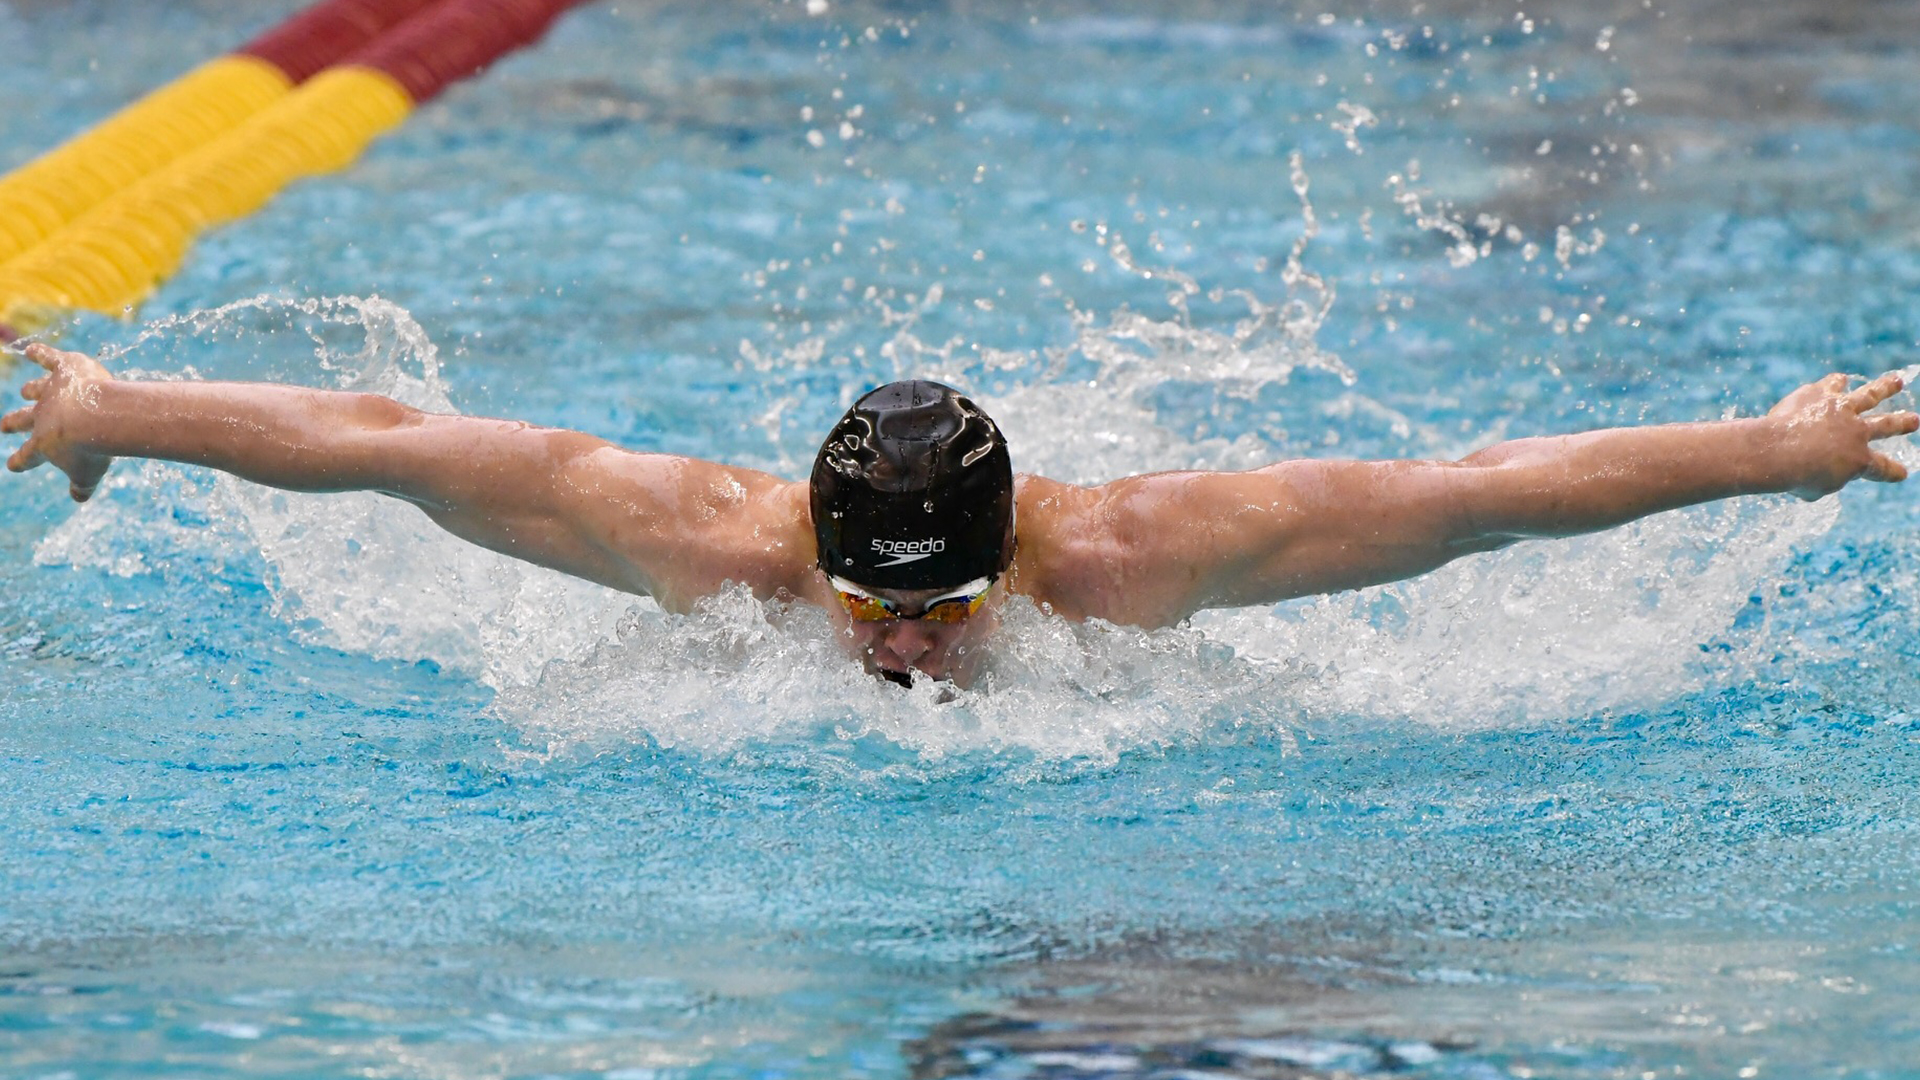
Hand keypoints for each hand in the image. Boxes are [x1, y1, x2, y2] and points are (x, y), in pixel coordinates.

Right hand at [3, 343, 116, 501]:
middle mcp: (43, 415)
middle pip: (24, 420)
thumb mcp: (89, 474)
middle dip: (13, 423)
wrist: (98, 418)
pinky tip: (32, 349)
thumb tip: (79, 498)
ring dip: (31, 389)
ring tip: (26, 390)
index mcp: (44, 443)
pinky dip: (40, 353)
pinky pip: (50, 357)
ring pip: (37, 389)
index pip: (30, 456)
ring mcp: (53, 391)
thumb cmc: (93, 449)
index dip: (21, 461)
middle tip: (3, 425)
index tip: (13, 465)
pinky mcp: (66, 369)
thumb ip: (82, 486)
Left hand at [1765, 372, 1918, 500]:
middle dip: (1902, 424)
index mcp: (1859, 461)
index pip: (1881, 468)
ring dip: (1885, 388)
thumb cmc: (1795, 477)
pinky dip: (1837, 382)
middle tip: (1915, 420)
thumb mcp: (1816, 489)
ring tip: (1896, 381)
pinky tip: (1839, 379)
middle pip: (1886, 426)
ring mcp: (1841, 410)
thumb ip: (1826, 479)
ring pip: (1870, 396)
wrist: (1778, 451)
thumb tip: (1822, 470)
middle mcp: (1857, 432)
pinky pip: (1833, 384)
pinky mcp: (1821, 394)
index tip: (1902, 473)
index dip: (1892, 471)